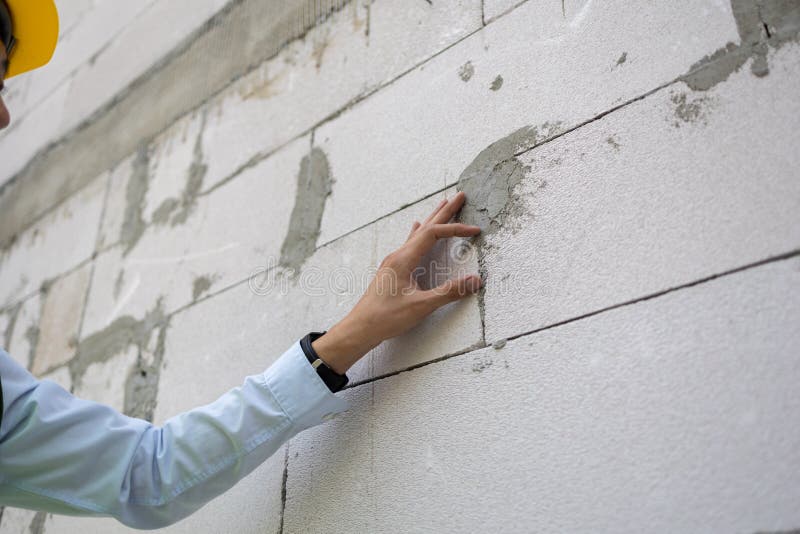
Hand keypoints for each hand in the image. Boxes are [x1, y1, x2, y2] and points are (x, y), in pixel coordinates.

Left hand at [313, 192, 481, 373]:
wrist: (360, 328)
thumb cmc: (386, 317)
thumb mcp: (421, 305)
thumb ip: (449, 292)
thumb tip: (475, 281)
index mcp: (404, 259)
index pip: (434, 234)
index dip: (456, 229)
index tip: (475, 231)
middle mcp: (398, 255)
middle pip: (425, 226)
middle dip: (445, 211)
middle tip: (460, 196)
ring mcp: (394, 261)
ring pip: (417, 233)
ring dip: (433, 219)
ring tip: (443, 205)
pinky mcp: (393, 269)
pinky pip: (410, 243)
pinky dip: (419, 232)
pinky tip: (416, 226)